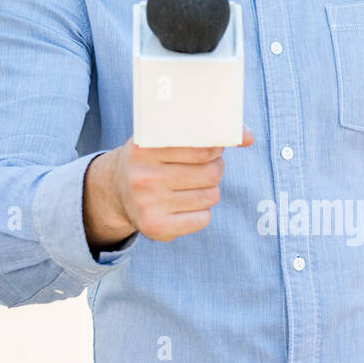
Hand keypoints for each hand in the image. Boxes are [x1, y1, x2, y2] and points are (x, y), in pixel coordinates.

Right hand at [84, 126, 253, 245]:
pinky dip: (201, 211)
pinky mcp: (155, 228)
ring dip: (209, 189)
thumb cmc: (150, 159)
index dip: (217, 147)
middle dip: (215, 168)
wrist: (114, 191)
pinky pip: (203, 218)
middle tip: (205, 166)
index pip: (202, 147)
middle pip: (210, 172)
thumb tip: (249, 136)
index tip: (216, 147)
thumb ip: (203, 134)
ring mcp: (148, 205)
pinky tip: (184, 203)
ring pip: (210, 196)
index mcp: (143, 148)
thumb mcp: (163, 139)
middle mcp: (143, 177)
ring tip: (192, 184)